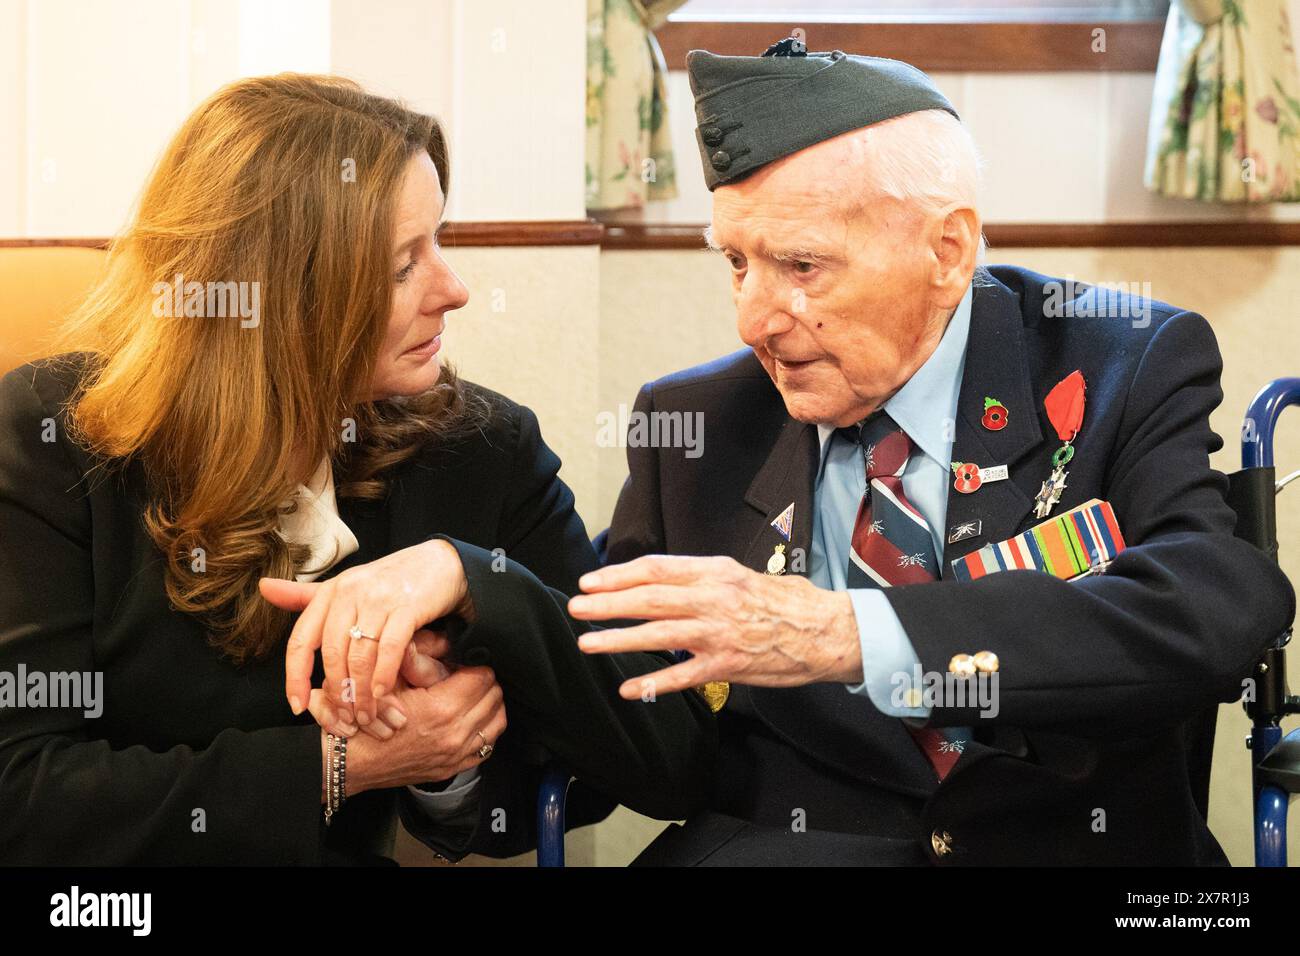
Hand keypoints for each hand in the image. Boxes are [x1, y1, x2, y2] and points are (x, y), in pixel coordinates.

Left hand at [259, 539, 473, 727]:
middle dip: (336, 691)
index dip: (295, 677)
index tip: (297, 706)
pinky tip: (381, 693)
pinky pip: (389, 648)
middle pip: (331, 654)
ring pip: (359, 656)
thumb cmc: (391, 581)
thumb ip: (305, 596)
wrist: (442, 563)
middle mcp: (350, 592)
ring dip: (360, 692)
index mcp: (331, 591)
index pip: (301, 640)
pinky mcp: (408, 606)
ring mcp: (379, 598)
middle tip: (344, 718)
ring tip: (365, 714)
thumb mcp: (346, 586)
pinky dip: (383, 675)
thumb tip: (262, 588)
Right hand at [341, 662, 506, 795]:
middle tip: (469, 676)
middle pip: (494, 696)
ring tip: (474, 695)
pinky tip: (473, 719)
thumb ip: (416, 657)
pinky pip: (487, 747)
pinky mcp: (452, 768)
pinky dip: (486, 730)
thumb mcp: (388, 680)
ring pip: (496, 721)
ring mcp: (455, 754)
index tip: (464, 663)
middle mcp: (454, 733)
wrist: (349, 762)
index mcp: (441, 708)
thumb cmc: (365, 721)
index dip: (474, 665)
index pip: (482, 678)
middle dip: (484, 682)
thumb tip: (441, 639)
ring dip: (489, 704)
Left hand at [568, 554, 862, 698]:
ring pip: (658, 634)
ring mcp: (719, 633)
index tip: (590, 581)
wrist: (827, 631)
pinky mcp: (728, 665)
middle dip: (607, 603)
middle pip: (649, 598)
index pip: (656, 568)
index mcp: (715, 571)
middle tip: (576, 607)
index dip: (618, 575)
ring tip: (587, 643)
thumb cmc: (785, 601)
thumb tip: (660, 581)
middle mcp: (713, 598)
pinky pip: (683, 676)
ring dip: (618, 638)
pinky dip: (653, 684)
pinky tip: (628, 689)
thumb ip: (701, 578)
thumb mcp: (741, 575)